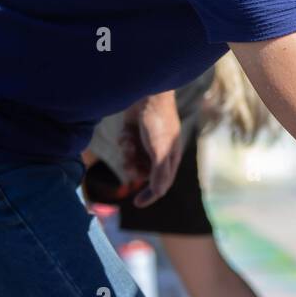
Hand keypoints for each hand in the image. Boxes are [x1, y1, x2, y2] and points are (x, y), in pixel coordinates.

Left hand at [122, 92, 184, 207]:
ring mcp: (146, 143)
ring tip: (127, 144)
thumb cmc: (158, 120)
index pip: (162, 183)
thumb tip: (158, 193)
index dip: (151, 195)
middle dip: (135, 168)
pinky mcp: (135, 133)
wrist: (147, 92)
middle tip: (128, 160)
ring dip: (128, 155)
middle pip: (143, 173)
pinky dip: (125, 143)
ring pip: (133, 160)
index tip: (136, 204)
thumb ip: (160, 172)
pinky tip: (126, 134)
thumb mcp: (160, 149)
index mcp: (171, 157)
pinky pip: (127, 147)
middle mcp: (159, 151)